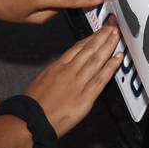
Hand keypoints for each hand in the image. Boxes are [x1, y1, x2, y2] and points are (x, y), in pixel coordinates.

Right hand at [24, 22, 122, 137]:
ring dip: (108, 45)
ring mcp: (77, 84)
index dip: (90, 37)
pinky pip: (101, 79)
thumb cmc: (33, 105)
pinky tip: (118, 58)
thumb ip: (55, 71)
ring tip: (116, 35)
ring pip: (96, 60)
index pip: (77, 47)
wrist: (30, 121)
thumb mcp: (41, 80)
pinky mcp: (84, 98)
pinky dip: (111, 67)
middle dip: (102, 35)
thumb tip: (64, 66)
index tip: (99, 31)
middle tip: (112, 25)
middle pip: (89, 49)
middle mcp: (68, 72)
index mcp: (57, 66)